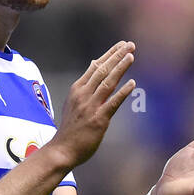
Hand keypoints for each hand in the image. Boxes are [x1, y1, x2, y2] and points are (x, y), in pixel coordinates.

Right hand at [48, 41, 136, 168]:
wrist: (62, 149)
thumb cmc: (70, 128)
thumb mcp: (73, 102)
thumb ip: (85, 85)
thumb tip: (94, 66)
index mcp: (77, 89)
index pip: (95, 66)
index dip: (110, 54)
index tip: (121, 45)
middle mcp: (83, 95)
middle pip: (102, 70)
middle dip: (117, 56)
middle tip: (130, 45)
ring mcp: (90, 107)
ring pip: (107, 83)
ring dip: (120, 68)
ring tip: (131, 56)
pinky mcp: (98, 120)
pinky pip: (112, 103)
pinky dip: (123, 92)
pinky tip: (132, 83)